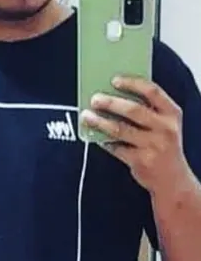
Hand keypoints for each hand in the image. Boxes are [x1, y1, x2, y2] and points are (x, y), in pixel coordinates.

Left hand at [80, 75, 189, 192]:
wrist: (173, 179)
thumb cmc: (163, 145)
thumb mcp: (164, 125)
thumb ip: (147, 110)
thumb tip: (113, 94)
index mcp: (172, 114)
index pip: (152, 91)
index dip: (132, 83)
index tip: (114, 80)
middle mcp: (165, 128)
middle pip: (134, 110)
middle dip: (111, 103)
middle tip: (94, 99)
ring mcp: (154, 146)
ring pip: (121, 130)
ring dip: (101, 121)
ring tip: (87, 116)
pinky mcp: (141, 161)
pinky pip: (116, 148)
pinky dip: (104, 141)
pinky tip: (95, 136)